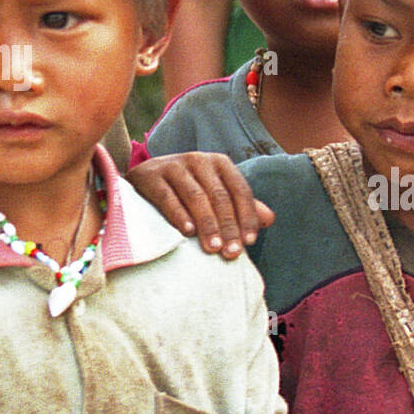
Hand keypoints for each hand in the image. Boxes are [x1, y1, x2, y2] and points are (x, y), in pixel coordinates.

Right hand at [126, 152, 273, 257]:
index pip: (240, 190)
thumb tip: (269, 219)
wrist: (144, 179)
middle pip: (219, 196)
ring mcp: (174, 165)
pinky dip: (179, 215)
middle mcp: (199, 160)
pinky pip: (168, 196)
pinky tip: (188, 232)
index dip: (246, 216)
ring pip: (196, 196)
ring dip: (207, 224)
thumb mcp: (215, 195)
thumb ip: (241, 207)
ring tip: (212, 247)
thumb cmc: (186, 190)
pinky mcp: (151, 175)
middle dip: (228, 226)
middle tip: (231, 253)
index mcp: (220, 163)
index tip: (249, 242)